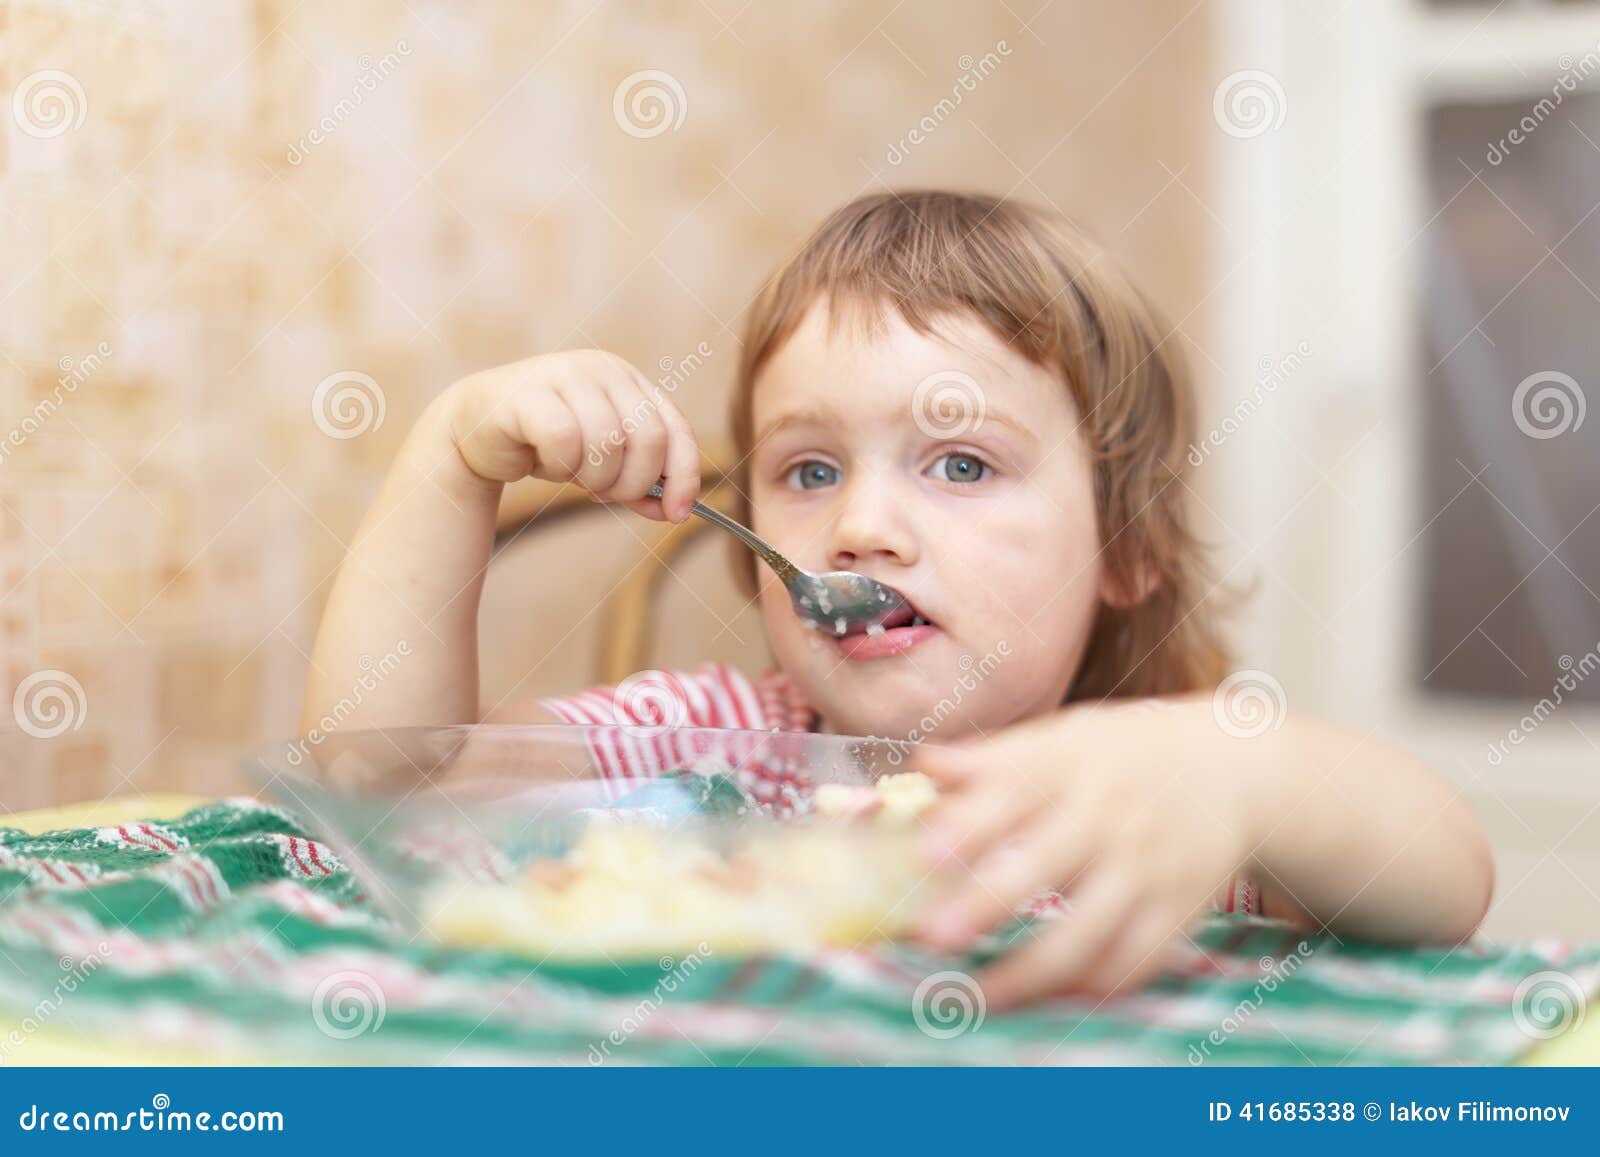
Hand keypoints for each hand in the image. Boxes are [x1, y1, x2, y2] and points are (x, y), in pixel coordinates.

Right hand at [439, 350, 700, 521]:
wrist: (475, 432)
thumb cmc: (546, 446)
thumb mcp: (603, 464)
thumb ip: (640, 483)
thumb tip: (676, 511)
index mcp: (629, 381)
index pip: (675, 429)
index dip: (684, 476)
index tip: (677, 515)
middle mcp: (604, 369)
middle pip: (649, 439)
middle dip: (631, 483)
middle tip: (602, 494)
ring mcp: (566, 374)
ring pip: (608, 443)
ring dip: (592, 478)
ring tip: (569, 474)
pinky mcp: (530, 392)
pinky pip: (565, 441)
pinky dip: (559, 466)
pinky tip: (543, 463)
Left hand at [908, 698, 1265, 1005]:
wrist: (1231, 768)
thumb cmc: (1123, 755)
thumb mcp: (1064, 738)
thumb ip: (994, 758)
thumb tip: (924, 765)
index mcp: (1070, 767)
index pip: (1013, 796)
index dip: (970, 826)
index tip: (925, 853)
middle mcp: (1108, 818)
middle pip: (1044, 865)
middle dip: (987, 903)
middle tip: (933, 935)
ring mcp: (1147, 868)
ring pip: (1088, 933)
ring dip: (1030, 971)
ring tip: (980, 996)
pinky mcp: (1178, 910)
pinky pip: (1133, 963)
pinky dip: (1090, 988)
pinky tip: (1046, 999)